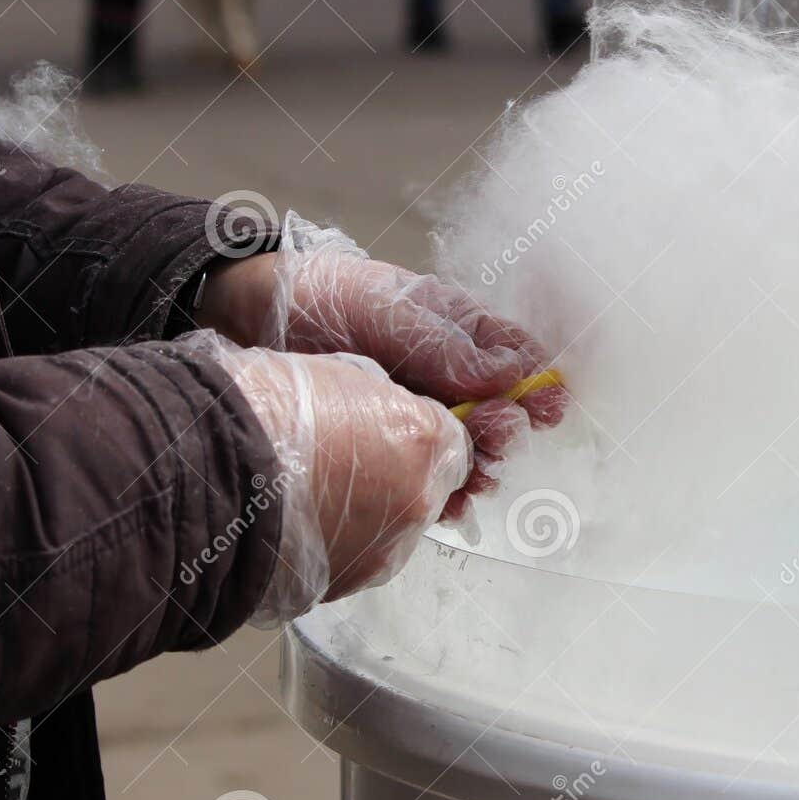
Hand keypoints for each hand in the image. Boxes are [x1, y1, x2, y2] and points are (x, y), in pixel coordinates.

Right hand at [185, 332, 471, 620]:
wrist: (203, 473)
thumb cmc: (262, 411)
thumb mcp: (340, 376)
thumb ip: (384, 405)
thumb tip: (387, 419)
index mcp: (424, 443)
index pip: (455, 440)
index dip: (420, 433)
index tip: (391, 429)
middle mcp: (417, 505)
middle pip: (429, 490)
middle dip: (399, 476)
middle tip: (343, 461)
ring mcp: (383, 552)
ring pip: (394, 530)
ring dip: (369, 515)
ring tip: (311, 496)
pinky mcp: (344, 584)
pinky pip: (355, 558)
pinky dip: (336, 544)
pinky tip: (297, 524)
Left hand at [196, 214, 565, 529]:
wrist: (250, 316)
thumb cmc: (327, 298)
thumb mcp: (394, 314)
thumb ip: (451, 347)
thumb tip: (516, 372)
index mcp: (459, 332)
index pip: (517, 361)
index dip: (539, 388)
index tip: (549, 410)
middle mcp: (447, 376)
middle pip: (497, 413)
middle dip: (503, 434)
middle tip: (496, 445)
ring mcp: (416, 410)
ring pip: (464, 448)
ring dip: (476, 467)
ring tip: (473, 481)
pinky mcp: (385, 442)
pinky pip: (424, 471)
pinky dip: (438, 488)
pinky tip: (444, 501)